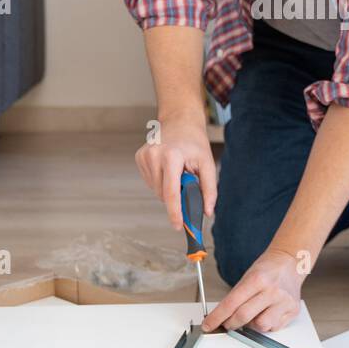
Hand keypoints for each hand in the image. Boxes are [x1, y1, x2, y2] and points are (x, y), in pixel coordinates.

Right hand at [134, 115, 216, 231]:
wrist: (180, 121)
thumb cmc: (195, 142)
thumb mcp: (208, 163)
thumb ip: (209, 189)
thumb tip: (207, 212)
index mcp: (171, 156)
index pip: (171, 192)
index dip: (175, 213)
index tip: (179, 226)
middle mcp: (154, 155)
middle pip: (164, 194)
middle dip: (176, 196)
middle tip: (187, 182)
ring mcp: (144, 156)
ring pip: (156, 190)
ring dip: (168, 188)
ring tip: (177, 171)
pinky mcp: (139, 157)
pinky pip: (151, 182)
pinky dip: (161, 181)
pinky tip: (167, 168)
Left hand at [202, 247, 303, 332]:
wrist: (290, 262)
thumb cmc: (267, 269)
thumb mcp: (248, 276)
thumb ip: (236, 297)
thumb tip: (221, 317)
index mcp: (258, 279)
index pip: (231, 303)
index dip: (217, 317)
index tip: (208, 324)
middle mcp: (272, 291)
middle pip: (244, 316)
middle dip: (231, 324)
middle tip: (228, 323)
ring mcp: (284, 302)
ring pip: (260, 326)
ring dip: (252, 325)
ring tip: (254, 314)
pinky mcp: (293, 310)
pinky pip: (273, 328)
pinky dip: (266, 324)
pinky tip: (267, 313)